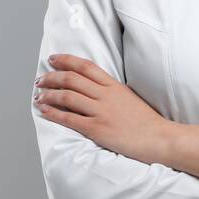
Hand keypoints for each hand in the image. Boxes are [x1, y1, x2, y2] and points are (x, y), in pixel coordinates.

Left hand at [34, 54, 171, 165]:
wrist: (159, 139)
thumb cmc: (147, 122)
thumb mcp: (130, 98)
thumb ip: (113, 92)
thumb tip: (95, 88)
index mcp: (114, 86)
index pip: (85, 66)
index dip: (66, 60)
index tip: (53, 59)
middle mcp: (106, 95)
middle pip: (72, 79)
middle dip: (52, 77)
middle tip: (40, 79)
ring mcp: (101, 111)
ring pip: (67, 96)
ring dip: (49, 94)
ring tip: (38, 95)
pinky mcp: (97, 129)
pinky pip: (69, 118)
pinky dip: (53, 113)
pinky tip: (44, 111)